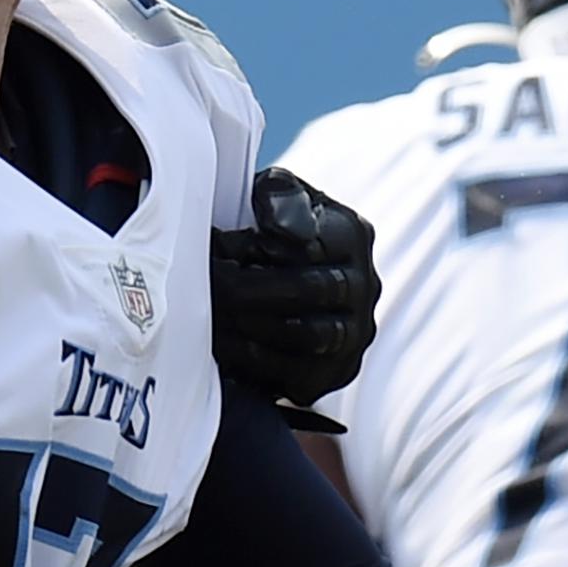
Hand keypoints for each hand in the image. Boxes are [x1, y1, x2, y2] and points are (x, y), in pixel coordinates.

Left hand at [210, 168, 380, 415]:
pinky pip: (295, 373)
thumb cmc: (268, 235)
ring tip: (206, 314)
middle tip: (202, 284)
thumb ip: (277, 192)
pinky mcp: (335, 373)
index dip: (257, 245)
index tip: (216, 244)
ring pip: (305, 336)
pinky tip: (217, 346)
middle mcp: (365, 285)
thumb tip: (276, 216)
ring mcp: (356, 333)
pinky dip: (252, 362)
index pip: (310, 241)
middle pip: (306, 290)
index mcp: (352, 234)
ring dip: (248, 326)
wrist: (281, 289)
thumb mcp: (275, 197)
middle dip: (244, 288)